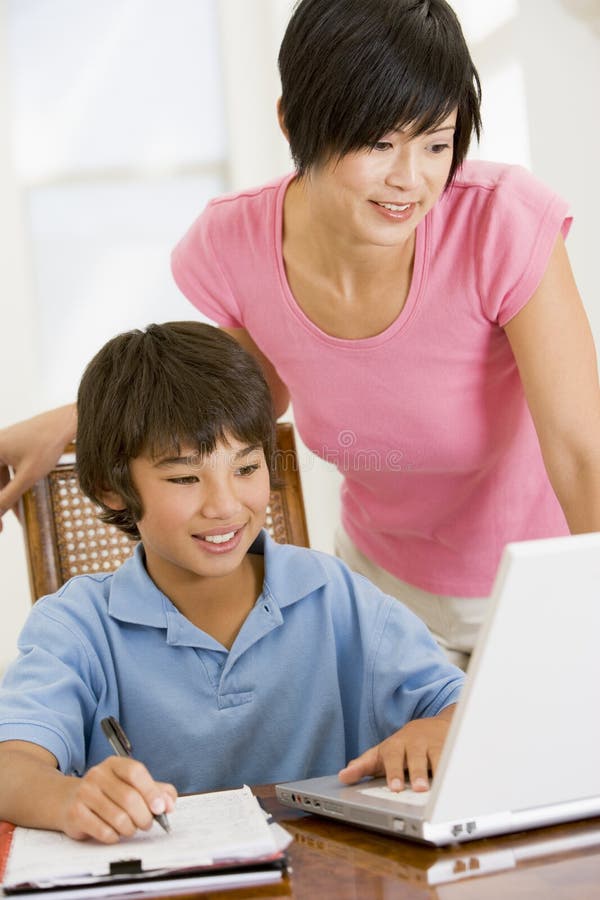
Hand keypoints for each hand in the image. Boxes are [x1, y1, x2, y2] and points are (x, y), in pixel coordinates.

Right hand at [0, 405, 76, 532]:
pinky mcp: (14, 445)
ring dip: (7, 495)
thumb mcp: (27, 476)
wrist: (66, 422)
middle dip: (1, 503)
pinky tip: (23, 498)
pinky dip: (14, 484)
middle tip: (3, 526)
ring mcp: (4, 444)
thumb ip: (8, 497)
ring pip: (0, 476)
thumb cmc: (47, 444)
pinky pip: (8, 469)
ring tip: (17, 513)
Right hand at [58, 757, 176, 842]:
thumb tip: (169, 804)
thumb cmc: (108, 794)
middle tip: (146, 824)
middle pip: (129, 798)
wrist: (68, 799)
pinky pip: (103, 831)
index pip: (136, 772)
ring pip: (118, 818)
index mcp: (114, 764)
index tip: (160, 808)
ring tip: (130, 828)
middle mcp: (98, 774)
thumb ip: (156, 791)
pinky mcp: (75, 813)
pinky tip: (114, 833)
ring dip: (130, 829)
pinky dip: (114, 837)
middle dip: (143, 817)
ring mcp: (84, 793)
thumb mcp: (131, 785)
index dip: (151, 791)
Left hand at [338, 705, 455, 792]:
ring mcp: (432, 744)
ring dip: (431, 771)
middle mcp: (413, 743)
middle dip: (410, 772)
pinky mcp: (450, 747)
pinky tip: (452, 781)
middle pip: (411, 756)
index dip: (391, 772)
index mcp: (394, 745)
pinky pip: (452, 757)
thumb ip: (364, 764)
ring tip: (425, 788)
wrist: (434, 726)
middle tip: (406, 788)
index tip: (392, 787)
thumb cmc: (404, 746)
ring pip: (433, 756)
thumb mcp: (382, 753)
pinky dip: (452, 768)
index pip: (389, 756)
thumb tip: (344, 776)